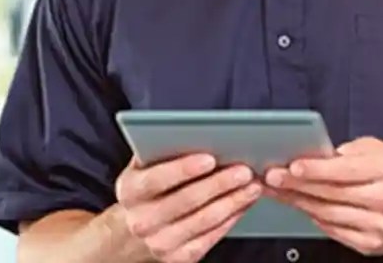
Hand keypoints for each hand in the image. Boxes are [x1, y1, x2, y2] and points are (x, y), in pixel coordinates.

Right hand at [114, 154, 262, 262]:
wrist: (135, 229)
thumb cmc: (150, 186)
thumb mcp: (145, 166)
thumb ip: (162, 150)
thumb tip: (195, 132)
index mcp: (129, 191)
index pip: (156, 180)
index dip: (183, 169)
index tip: (210, 158)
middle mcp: (141, 220)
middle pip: (186, 201)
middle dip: (219, 184)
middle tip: (245, 171)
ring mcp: (159, 243)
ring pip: (204, 221)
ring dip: (233, 202)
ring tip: (253, 185)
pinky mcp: (179, 258)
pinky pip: (211, 237)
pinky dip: (232, 218)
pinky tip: (245, 203)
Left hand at [263, 137, 382, 256]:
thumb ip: (353, 150)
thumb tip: (320, 154)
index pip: (348, 171)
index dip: (317, 169)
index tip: (292, 166)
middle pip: (333, 193)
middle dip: (298, 184)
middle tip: (273, 176)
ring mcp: (380, 226)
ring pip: (329, 213)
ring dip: (298, 201)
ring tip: (278, 190)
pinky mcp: (371, 244)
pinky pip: (333, 230)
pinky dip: (313, 216)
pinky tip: (301, 205)